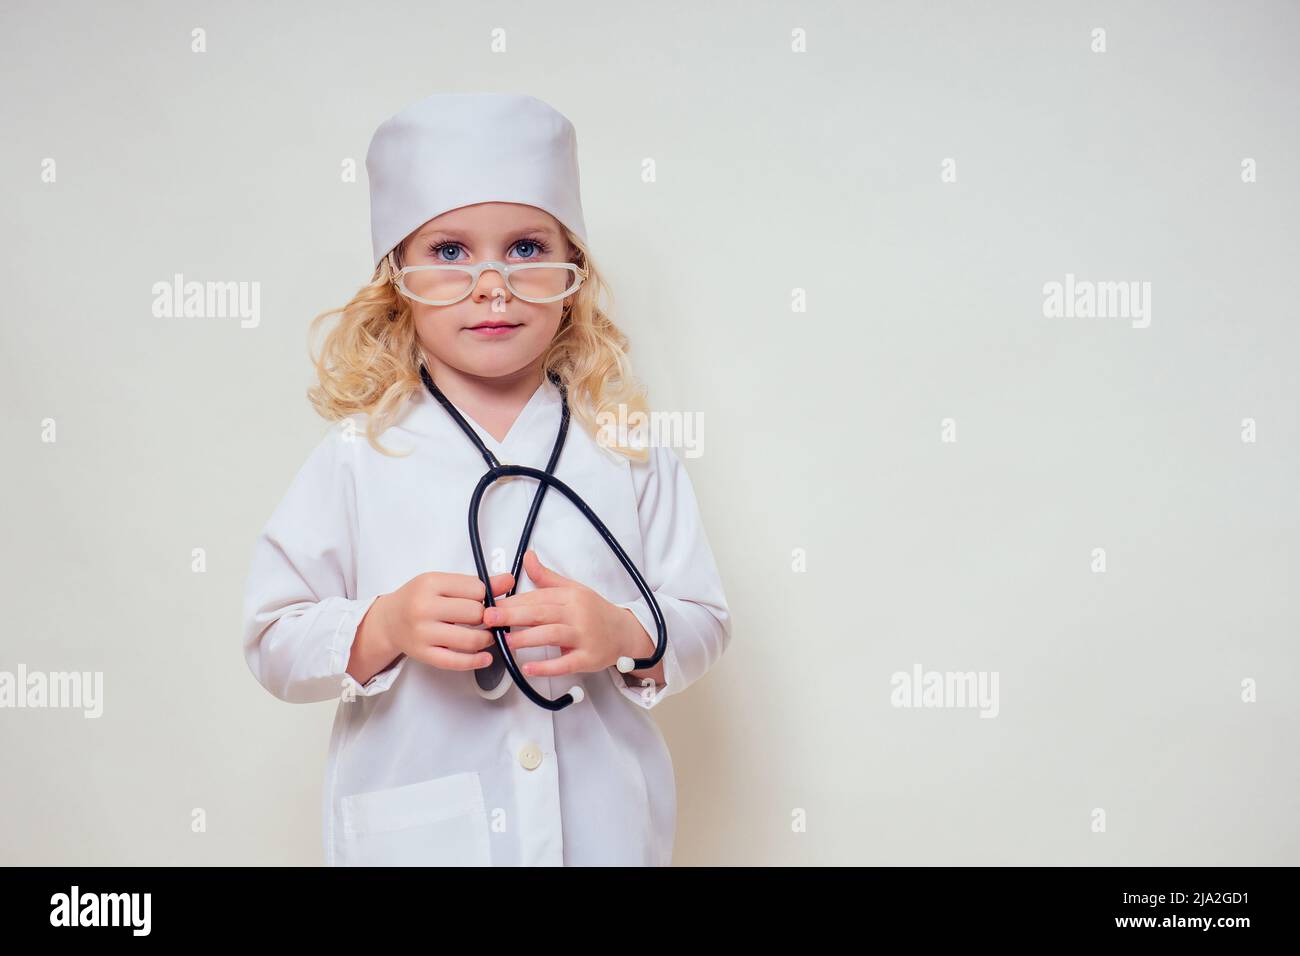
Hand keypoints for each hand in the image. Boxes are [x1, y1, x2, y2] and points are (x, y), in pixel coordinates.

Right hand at [350, 570, 514, 680]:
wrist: (389, 620)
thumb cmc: (418, 599)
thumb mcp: (443, 583)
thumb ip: (475, 583)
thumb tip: (508, 581)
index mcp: (430, 583)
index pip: (476, 588)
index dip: (486, 595)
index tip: (483, 600)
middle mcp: (424, 607)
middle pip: (475, 613)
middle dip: (487, 617)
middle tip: (486, 618)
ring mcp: (423, 633)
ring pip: (470, 639)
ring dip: (486, 638)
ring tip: (486, 635)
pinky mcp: (424, 654)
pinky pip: (455, 661)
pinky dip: (475, 661)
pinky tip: (486, 657)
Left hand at [482, 550, 655, 678]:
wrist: (624, 633)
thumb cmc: (594, 611)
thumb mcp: (572, 589)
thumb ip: (546, 577)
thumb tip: (527, 556)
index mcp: (570, 596)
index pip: (538, 597)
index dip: (512, 602)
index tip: (490, 605)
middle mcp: (577, 614)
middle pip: (542, 613)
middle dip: (514, 615)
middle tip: (489, 618)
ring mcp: (584, 637)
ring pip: (552, 635)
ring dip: (527, 639)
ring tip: (505, 642)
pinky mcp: (588, 658)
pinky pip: (566, 663)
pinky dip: (547, 667)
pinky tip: (528, 668)